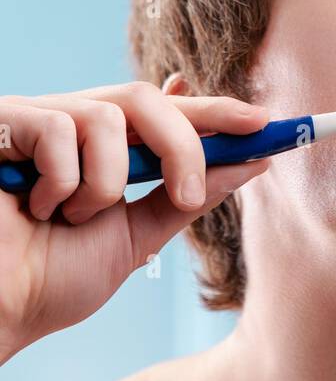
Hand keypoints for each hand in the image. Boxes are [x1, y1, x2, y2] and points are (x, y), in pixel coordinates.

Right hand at [0, 82, 270, 359]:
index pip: (168, 112)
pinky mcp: (6, 122)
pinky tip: (35, 207)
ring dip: (105, 183)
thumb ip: (185, 198)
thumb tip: (251, 162)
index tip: (265, 123)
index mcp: (104, 148)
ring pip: (109, 116)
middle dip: (181, 145)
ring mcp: (37, 119)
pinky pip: (58, 129)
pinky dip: (61, 180)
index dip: (217, 111)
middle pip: (147, 99)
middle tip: (188, 194)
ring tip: (71, 218)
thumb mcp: (134, 237)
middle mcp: (73, 124)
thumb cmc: (47, 281)